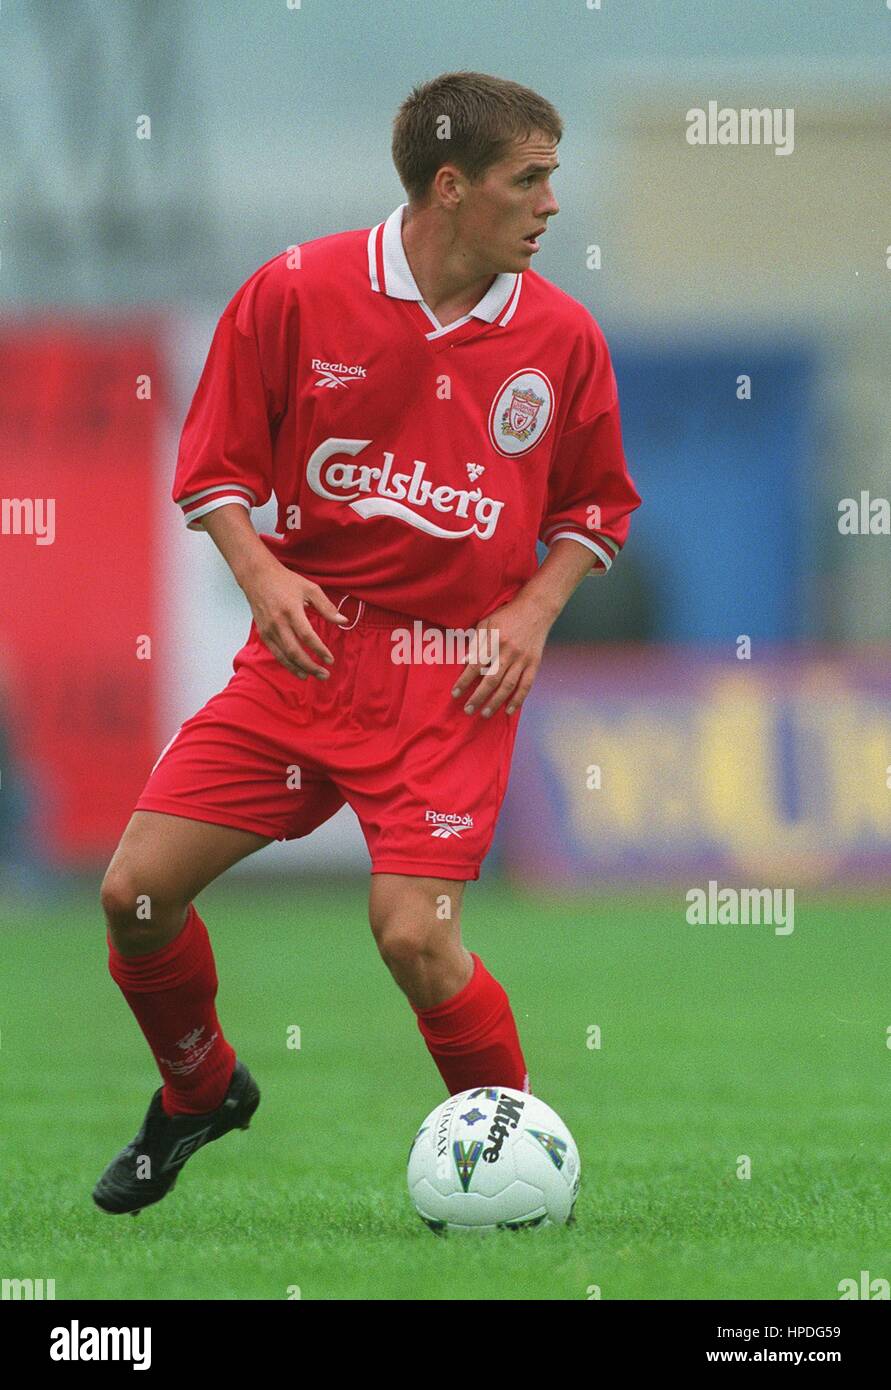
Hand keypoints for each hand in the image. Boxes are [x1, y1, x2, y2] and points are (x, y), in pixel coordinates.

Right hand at [243, 564, 348, 678]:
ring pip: (283, 656)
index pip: (307, 636)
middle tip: (324, 675)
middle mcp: (278, 622)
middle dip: (310, 666)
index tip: (330, 659)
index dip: (319, 650)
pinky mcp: (263, 633)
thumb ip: (327, 606)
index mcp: (291, 610)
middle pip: (294, 651)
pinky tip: (297, 669)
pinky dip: (286, 663)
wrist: (257, 577)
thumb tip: (343, 621)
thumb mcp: (310, 588)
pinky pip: (275, 653)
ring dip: (298, 669)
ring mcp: (268, 629)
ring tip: (312, 677)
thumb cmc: (285, 581)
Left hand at [451, 594, 552, 717]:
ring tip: (484, 714)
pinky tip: (509, 711)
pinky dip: (518, 700)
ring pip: (508, 686)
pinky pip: (526, 686)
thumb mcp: (487, 622)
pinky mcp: (534, 664)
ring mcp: (523, 659)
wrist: (536, 608)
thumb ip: (476, 641)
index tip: (455, 693)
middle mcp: (509, 652)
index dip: (464, 681)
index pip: (475, 665)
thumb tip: (464, 661)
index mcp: (494, 640)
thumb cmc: (508, 615)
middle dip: (478, 697)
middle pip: (491, 680)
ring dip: (495, 702)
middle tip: (467, 710)